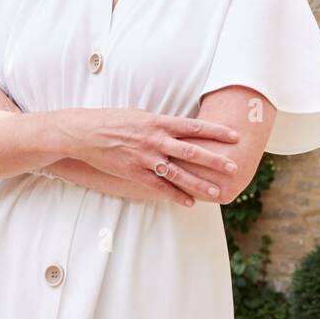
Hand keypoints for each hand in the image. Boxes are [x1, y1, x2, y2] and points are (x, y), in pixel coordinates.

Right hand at [53, 107, 241, 205]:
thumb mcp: (142, 115)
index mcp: (159, 122)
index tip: (235, 136)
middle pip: (192, 151)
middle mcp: (156, 140)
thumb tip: (185, 127)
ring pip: (178, 173)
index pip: (195, 126)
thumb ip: (164, 123)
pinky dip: (175, 195)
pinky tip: (189, 203)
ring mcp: (146, 158)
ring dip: (199, 184)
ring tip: (217, 192)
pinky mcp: (134, 173)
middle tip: (233, 167)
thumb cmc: (115, 120)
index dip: (217, 131)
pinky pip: (159, 187)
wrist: (84, 132)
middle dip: (215, 160)